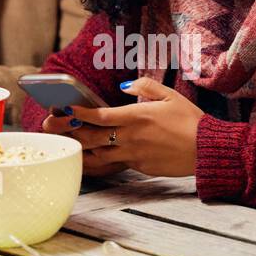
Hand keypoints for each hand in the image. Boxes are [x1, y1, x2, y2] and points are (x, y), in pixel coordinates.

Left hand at [40, 77, 203, 177]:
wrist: (206, 150)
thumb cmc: (190, 121)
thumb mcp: (170, 96)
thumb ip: (145, 87)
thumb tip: (125, 87)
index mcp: (136, 117)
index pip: (98, 116)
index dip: (77, 113)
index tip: (63, 109)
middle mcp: (130, 137)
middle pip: (90, 137)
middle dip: (68, 131)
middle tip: (50, 126)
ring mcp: (133, 155)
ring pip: (97, 155)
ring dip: (79, 149)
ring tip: (64, 143)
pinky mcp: (139, 168)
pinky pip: (114, 164)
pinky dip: (100, 161)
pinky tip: (90, 157)